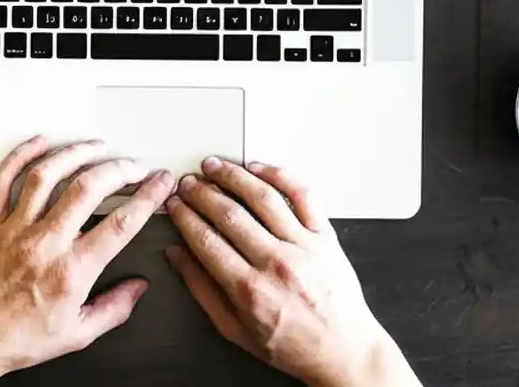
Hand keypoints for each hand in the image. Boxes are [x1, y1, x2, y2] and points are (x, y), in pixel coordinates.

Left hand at [0, 136, 173, 385]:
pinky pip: (3, 179)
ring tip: (96, 147)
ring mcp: (13, 230)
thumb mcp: (78, 333)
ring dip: (75, 154)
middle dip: (118, 169)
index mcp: (70, 272)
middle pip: (87, 189)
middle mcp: (42, 245)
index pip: (120, 225)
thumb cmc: (17, 338)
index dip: (147, 197)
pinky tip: (40, 143)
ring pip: (46, 175)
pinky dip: (21, 155)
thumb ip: (114, 308)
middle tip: (133, 165)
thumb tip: (137, 288)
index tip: (159, 183)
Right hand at [165, 158, 419, 386]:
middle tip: (188, 183)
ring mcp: (304, 247)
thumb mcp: (235, 329)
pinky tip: (258, 168)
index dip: (184, 217)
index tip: (175, 206)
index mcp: (250, 290)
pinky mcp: (326, 237)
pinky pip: (303, 196)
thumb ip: (202, 290)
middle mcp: (276, 264)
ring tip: (214, 166)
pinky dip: (279, 176)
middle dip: (201, 193)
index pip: (206, 240)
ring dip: (233, 176)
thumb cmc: (292, 345)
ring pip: (262, 198)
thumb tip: (177, 256)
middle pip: (229, 214)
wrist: (343, 351)